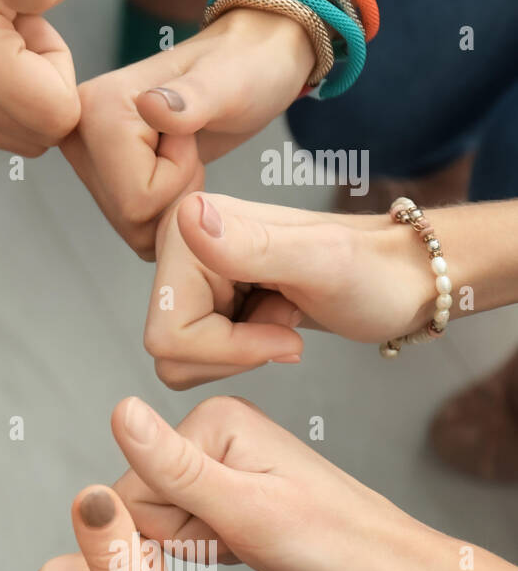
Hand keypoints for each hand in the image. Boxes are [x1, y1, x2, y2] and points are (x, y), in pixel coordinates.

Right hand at [63, 9, 313, 257]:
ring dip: (172, 200)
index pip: (134, 200)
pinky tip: (173, 167)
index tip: (191, 135)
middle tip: (191, 146)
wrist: (246, 64)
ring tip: (185, 153)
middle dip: (173, 195)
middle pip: (126, 216)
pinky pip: (132, 220)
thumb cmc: (244, 67)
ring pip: (128, 223)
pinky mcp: (96, 167)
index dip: (178, 178)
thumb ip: (194, 96)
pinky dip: (164, 204)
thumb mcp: (232, 81)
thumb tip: (152, 107)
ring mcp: (85, 151)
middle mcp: (77, 130)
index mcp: (96, 107)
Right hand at [110, 394, 434, 570]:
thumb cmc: (335, 547)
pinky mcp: (232, 480)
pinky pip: (188, 520)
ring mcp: (223, 454)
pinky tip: (249, 542)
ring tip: (251, 540)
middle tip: (241, 537)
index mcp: (211, 420)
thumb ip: (172, 466)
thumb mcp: (245, 512)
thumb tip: (119, 411)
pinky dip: (212, 542)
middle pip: (146, 498)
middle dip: (185, 534)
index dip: (168, 528)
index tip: (222, 532)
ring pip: (164, 514)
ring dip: (200, 541)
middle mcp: (213, 427)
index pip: (132, 486)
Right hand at [144, 192, 437, 388]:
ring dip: (239, 352)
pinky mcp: (204, 297)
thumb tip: (187, 215)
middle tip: (286, 316)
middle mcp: (180, 245)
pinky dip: (241, 351)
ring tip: (283, 315)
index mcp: (190, 228)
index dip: (229, 348)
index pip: (167, 333)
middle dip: (234, 350)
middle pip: (167, 347)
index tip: (287, 324)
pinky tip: (275, 320)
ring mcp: (191, 273)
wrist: (403, 279)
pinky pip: (196, 354)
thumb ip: (252, 245)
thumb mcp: (323, 262)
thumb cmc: (378, 273)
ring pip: (178, 356)